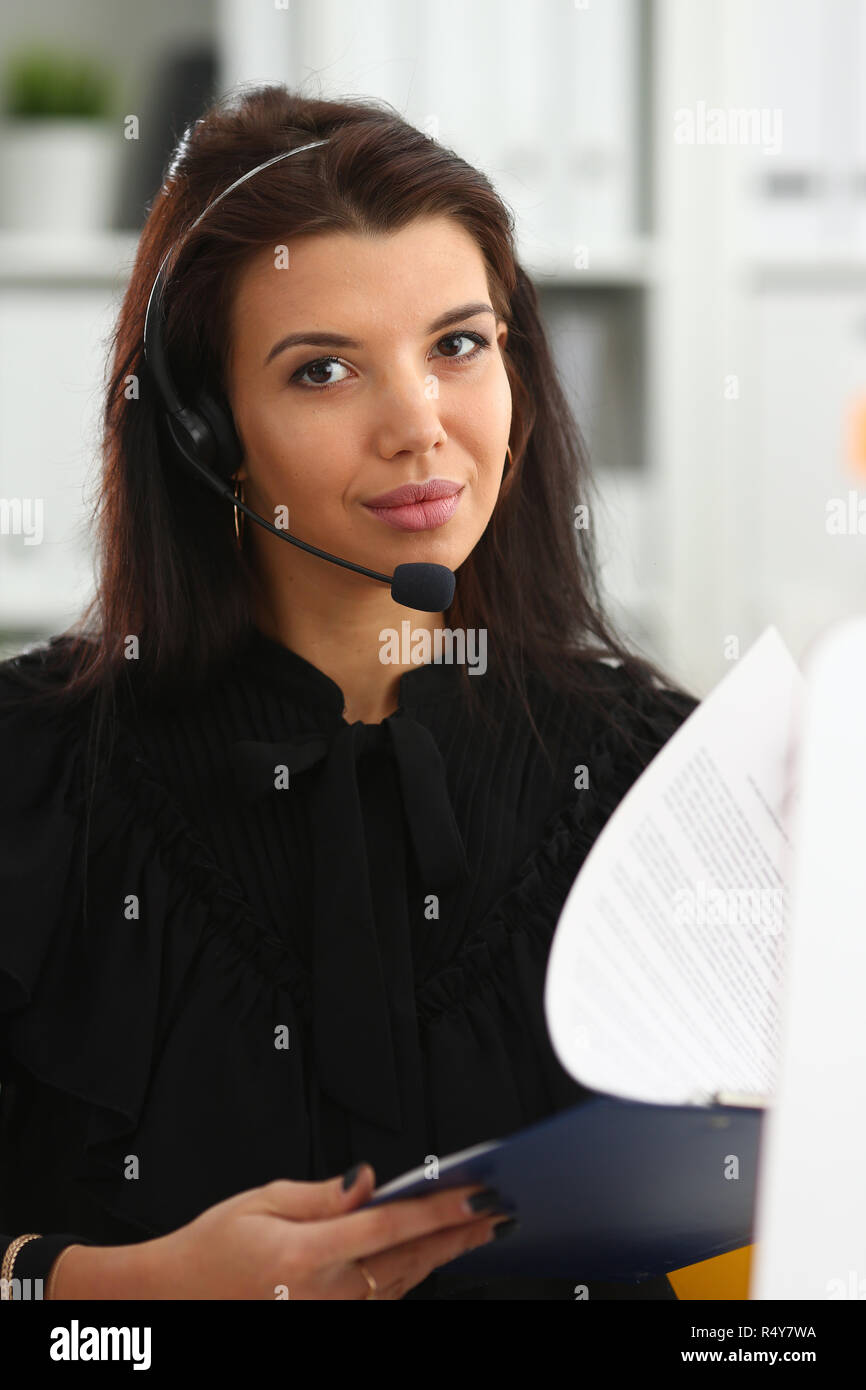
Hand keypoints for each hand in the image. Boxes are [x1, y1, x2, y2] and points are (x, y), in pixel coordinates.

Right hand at [125, 1164, 510, 1299]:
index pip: (391, 1228)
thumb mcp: (260, 1201)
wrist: (173, 1300)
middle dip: (459, 1233)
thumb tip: (368, 1181)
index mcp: (307, 1256)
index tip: (478, 1194)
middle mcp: (325, 1294)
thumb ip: (322, 1194)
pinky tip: (431, 1257)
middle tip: (500, 1210)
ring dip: (443, 1255)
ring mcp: (329, 1317)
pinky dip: (412, 1275)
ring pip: (402, 1282)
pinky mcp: (328, 1325)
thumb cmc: (210, 1248)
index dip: (440, 1210)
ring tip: (479, 1229)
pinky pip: (381, 1300)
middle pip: (409, 1259)